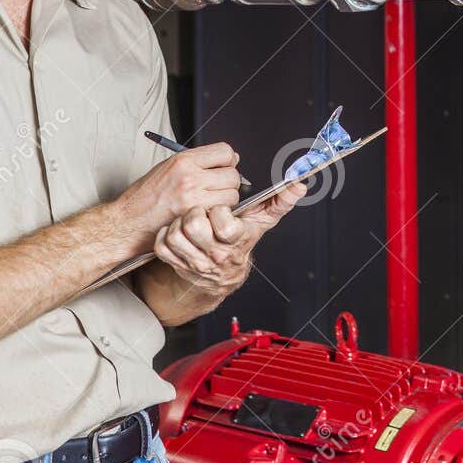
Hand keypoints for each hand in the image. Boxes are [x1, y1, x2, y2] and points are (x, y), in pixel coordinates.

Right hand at [109, 142, 242, 253]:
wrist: (128, 221)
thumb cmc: (146, 196)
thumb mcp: (169, 167)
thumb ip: (200, 161)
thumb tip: (232, 158)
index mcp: (183, 160)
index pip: (225, 151)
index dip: (228, 160)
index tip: (223, 167)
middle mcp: (189, 176)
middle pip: (232, 175)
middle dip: (228, 182)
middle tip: (216, 188)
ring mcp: (193, 198)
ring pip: (232, 195)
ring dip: (226, 200)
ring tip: (209, 202)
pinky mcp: (194, 216)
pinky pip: (222, 212)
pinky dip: (218, 214)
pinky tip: (205, 213)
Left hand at [152, 181, 306, 296]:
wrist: (222, 277)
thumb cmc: (241, 242)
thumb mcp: (262, 222)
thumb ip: (280, 202)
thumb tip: (298, 186)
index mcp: (236, 241)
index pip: (223, 224)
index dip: (220, 211)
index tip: (222, 210)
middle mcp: (215, 255)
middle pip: (194, 225)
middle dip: (196, 212)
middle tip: (201, 211)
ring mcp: (194, 261)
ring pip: (176, 234)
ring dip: (179, 223)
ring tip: (189, 221)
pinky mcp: (176, 263)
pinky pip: (163, 245)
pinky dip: (165, 234)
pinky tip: (177, 230)